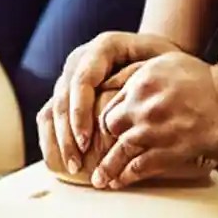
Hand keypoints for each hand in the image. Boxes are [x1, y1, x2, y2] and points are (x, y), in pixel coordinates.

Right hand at [37, 32, 183, 177]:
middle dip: (66, 134)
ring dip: (57, 141)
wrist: (158, 56)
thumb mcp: (165, 64)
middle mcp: (81, 59)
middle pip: (63, 97)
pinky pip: (50, 117)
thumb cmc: (167, 64)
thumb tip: (128, 111)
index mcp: (103, 48)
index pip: (82, 80)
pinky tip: (63, 164)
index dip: (80, 112)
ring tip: (71, 169)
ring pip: (52, 108)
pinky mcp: (67, 94)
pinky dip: (53, 141)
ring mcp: (70, 76)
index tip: (86, 142)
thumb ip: (147, 80)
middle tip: (76, 165)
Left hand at [42, 80, 217, 186]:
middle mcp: (143, 106)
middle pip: (111, 127)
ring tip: (99, 180)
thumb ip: (136, 72)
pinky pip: (141, 167)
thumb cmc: (202, 77)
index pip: (110, 105)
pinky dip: (126, 176)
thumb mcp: (164, 61)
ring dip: (107, 168)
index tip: (100, 132)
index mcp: (140, 82)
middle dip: (103, 143)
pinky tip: (118, 182)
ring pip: (121, 152)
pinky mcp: (170, 150)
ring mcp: (155, 130)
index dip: (103, 121)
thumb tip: (110, 82)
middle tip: (93, 156)